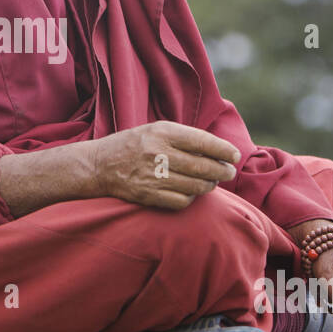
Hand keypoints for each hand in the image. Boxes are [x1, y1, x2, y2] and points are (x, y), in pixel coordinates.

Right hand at [87, 120, 239, 209]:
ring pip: (196, 186)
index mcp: (162, 132)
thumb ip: (184, 137)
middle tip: (228, 172)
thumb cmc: (133, 145)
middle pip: (203, 166)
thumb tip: (219, 150)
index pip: (202, 141)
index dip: (223, 150)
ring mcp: (153, 176)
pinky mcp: (149, 196)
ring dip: (209, 186)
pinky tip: (191, 193)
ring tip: (211, 182)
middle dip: (222, 171)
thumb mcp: (155, 130)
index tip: (234, 156)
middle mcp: (158, 153)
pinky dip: (191, 199)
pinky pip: (182, 201)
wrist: (98, 166)